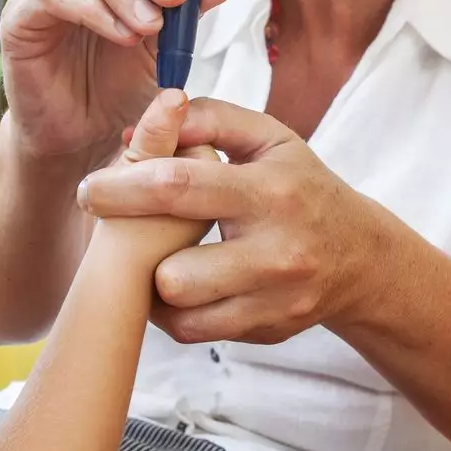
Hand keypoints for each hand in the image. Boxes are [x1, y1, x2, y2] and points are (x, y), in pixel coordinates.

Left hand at [75, 99, 392, 345]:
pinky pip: (191, 331)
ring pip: (178, 307)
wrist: (360, 257)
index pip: (179, 188)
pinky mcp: (266, 331)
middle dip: (137, 250)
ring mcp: (273, 300)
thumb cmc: (299, 186)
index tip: (89, 191)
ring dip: (154, 282)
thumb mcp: (268, 138)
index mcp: (270, 191)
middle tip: (125, 230)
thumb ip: (209, 119)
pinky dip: (173, 310)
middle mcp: (275, 251)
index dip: (122, 190)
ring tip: (157, 256)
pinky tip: (181, 282)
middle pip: (170, 271)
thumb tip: (147, 123)